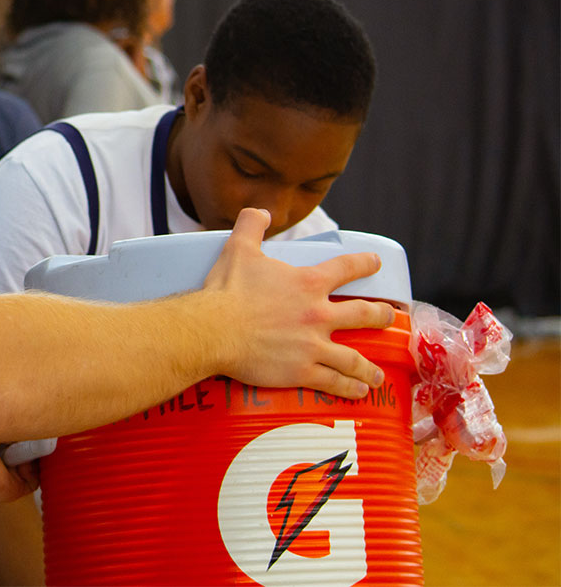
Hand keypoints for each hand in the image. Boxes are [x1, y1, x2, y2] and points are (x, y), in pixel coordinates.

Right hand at [201, 208, 394, 398]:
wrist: (213, 329)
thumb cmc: (226, 291)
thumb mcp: (238, 249)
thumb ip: (251, 225)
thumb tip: (260, 211)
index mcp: (308, 283)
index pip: (346, 269)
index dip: (364, 264)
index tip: (376, 263)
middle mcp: (318, 314)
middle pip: (364, 314)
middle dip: (380, 316)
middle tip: (388, 318)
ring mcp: (313, 345)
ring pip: (354, 358)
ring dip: (369, 367)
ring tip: (377, 374)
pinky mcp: (302, 371)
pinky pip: (334, 382)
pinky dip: (349, 388)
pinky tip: (358, 391)